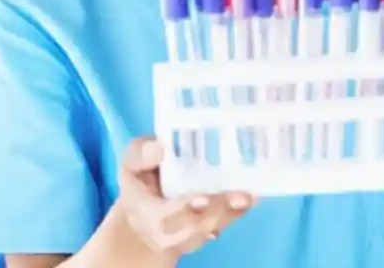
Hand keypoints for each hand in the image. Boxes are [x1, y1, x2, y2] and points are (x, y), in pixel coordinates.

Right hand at [117, 137, 255, 256]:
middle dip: (218, 211)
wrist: (142, 222)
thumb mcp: (131, 164)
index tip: (202, 197)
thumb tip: (159, 148)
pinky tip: (252, 198)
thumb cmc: (140, 183)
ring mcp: (187, 236)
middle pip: (194, 227)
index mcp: (145, 212)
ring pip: (210, 228)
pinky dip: (235, 213)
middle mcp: (167, 232)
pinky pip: (220, 226)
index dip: (184, 208)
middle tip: (242, 196)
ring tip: (250, 195)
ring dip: (231, 213)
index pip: (164, 216)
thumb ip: (140, 154)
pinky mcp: (204, 232)